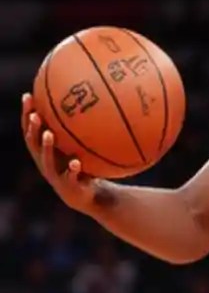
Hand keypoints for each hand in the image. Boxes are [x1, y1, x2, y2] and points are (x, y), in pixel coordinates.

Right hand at [21, 93, 98, 212]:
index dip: (27, 115)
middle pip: (33, 144)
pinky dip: (71, 170)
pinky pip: (69, 178)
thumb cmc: (86, 166)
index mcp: (46, 151)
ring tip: (49, 134)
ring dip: (46, 147)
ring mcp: (55, 176)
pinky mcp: (68, 188)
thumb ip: (84, 130)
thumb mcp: (84, 147)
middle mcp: (46, 162)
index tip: (28, 96)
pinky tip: (75, 162)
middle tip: (35, 115)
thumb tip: (98, 100)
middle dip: (33, 129)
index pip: (32, 130)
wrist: (91, 196)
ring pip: (47, 161)